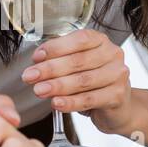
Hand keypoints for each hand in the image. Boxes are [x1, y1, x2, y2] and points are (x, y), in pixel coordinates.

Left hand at [20, 29, 134, 134]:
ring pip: (83, 80)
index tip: (36, 57)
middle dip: (50, 69)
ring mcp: (117, 75)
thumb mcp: (78, 65)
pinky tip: (56, 103)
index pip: (79, 39)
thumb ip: (60, 60)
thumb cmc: (94, 82)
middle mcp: (112, 54)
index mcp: (100, 41)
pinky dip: (70, 102)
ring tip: (39, 90)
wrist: (117, 106)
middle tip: (30, 76)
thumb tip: (37, 62)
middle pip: (78, 61)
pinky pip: (89, 99)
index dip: (56, 47)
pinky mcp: (117, 95)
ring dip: (57, 86)